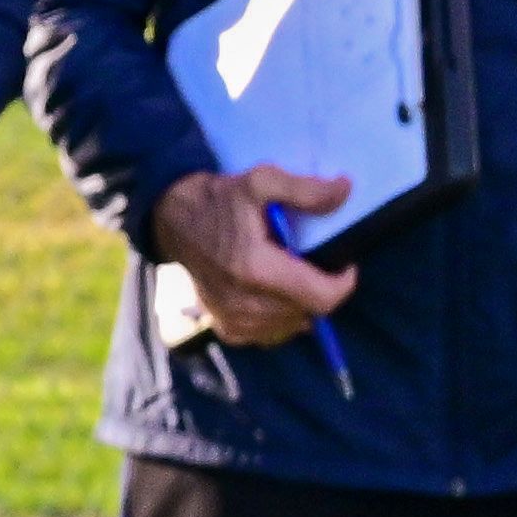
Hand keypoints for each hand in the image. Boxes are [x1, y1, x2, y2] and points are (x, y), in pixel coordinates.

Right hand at [155, 168, 357, 347]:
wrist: (171, 217)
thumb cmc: (218, 198)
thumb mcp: (261, 181)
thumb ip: (306, 191)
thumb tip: (345, 190)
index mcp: (257, 268)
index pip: (322, 298)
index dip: (343, 283)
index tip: (343, 264)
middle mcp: (245, 301)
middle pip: (309, 312)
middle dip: (320, 289)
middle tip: (312, 263)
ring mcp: (233, 318)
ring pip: (290, 326)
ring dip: (300, 305)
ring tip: (292, 277)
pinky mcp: (224, 325)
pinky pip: (267, 335)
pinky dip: (278, 320)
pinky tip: (273, 297)